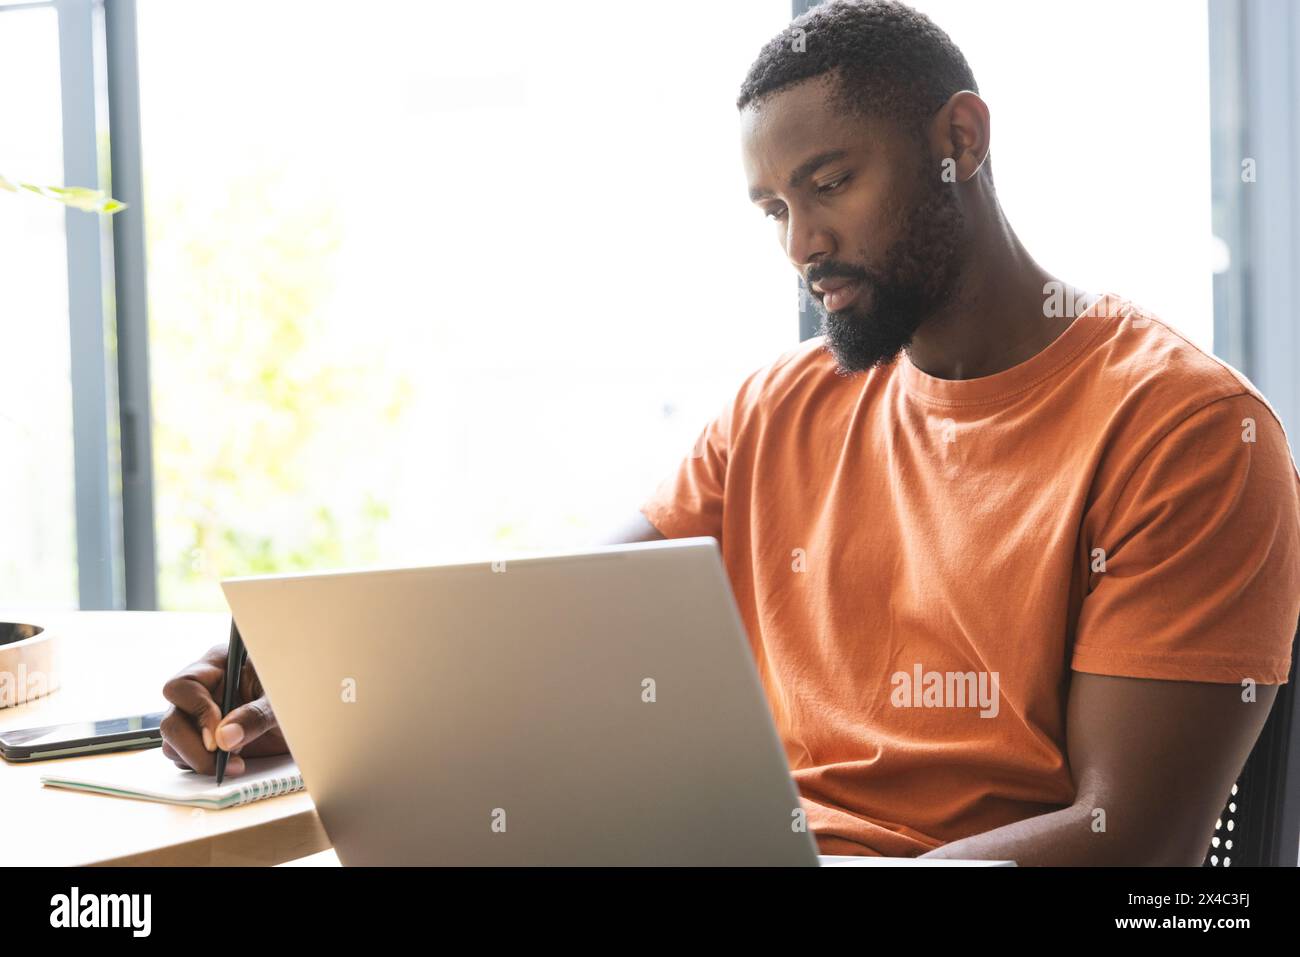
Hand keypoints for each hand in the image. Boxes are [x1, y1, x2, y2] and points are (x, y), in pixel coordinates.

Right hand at [160, 642, 288, 776]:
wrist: (306, 715)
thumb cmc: (295, 695)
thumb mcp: (280, 703)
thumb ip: (255, 716)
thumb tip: (223, 739)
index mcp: (218, 665)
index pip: (184, 685)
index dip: (196, 711)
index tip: (217, 737)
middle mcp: (202, 689)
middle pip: (172, 718)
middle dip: (193, 745)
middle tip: (220, 761)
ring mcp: (198, 715)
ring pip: (174, 741)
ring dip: (198, 760)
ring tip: (236, 765)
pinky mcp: (202, 738)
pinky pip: (185, 756)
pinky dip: (203, 766)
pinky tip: (233, 765)